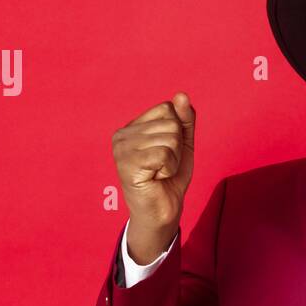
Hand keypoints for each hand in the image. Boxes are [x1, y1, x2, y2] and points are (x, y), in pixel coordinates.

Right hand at [111, 92, 195, 258]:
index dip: (177, 132)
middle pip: (170, 124)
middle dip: (176, 148)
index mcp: (132, 126)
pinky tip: (156, 178)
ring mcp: (121, 149)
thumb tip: (181, 95)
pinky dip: (169, 169)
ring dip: (173, 160)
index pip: (167, 109)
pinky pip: (164, 155)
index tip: (166, 152)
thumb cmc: (170, 178)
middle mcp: (122, 135)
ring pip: (169, 139)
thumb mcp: (183, 144)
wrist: (163, 211)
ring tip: (159, 173)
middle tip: (163, 167)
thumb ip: (184, 120)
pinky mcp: (127, 164)